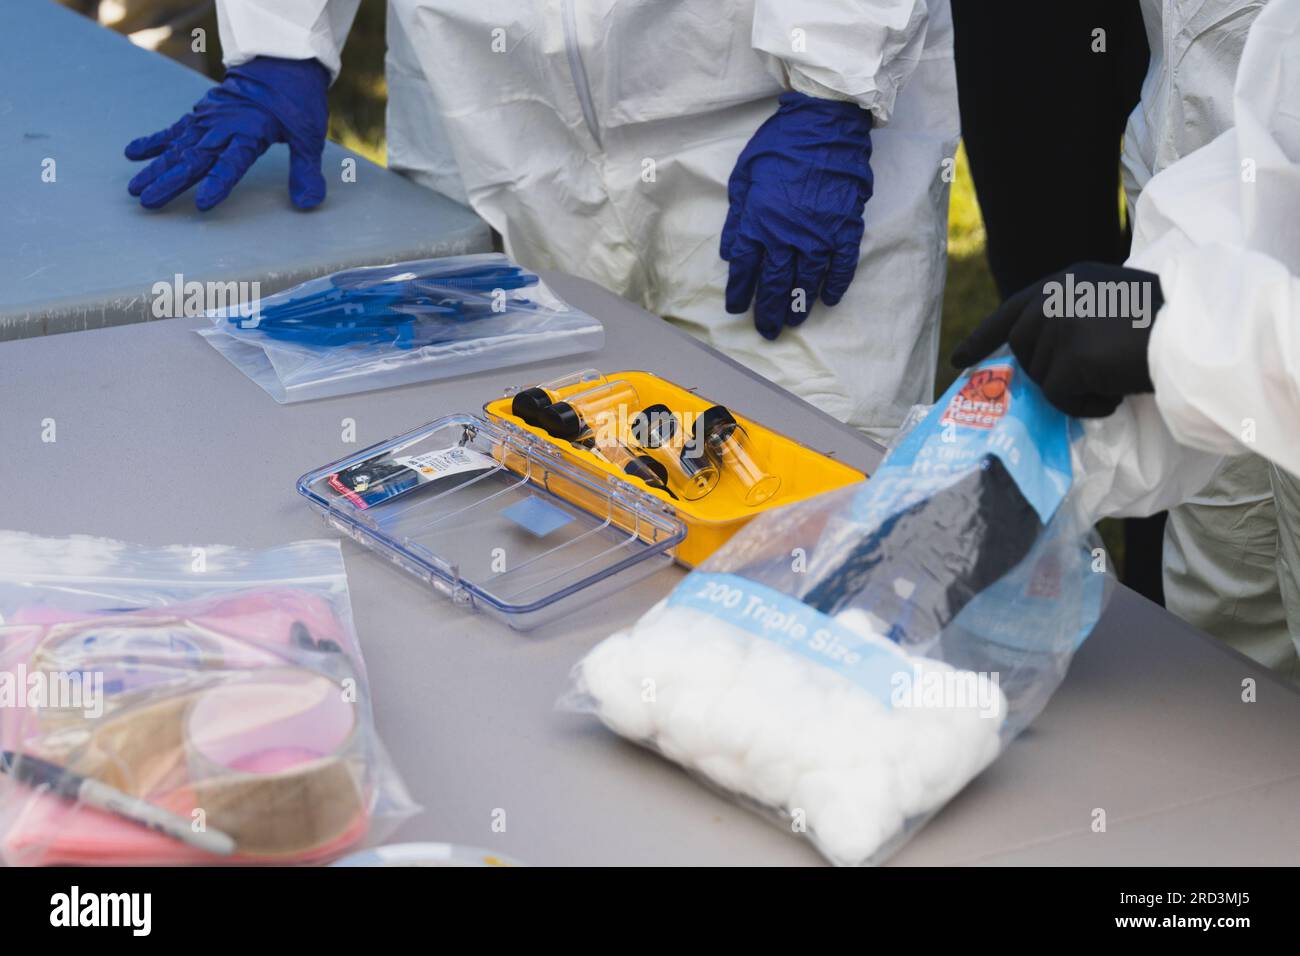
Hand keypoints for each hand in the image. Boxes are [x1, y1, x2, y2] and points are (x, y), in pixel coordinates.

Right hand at [124, 56, 329, 210]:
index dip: (218, 183)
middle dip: (169, 181)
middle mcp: (224, 127)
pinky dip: (153, 141)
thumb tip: (308, 205)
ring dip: (156, 168)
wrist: (281, 62)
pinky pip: (174, 130)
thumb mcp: (309, 136)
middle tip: (147, 202)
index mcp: (250, 132)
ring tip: (134, 189)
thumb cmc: (297, 101)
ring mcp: (209, 120)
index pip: (231, 163)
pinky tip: (132, 153)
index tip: (203, 204)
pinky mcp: (201, 114)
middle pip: (194, 159)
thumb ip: (306, 172)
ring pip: (178, 147)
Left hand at [721, 92, 872, 339]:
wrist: (824, 125)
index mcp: (758, 223)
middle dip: (768, 310)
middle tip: (767, 331)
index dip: (739, 292)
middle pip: (775, 283)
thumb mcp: (744, 177)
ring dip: (799, 304)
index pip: (744, 268)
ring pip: (807, 280)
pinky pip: (842, 265)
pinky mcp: (845, 228)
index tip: (736, 310)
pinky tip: (829, 299)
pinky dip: (836, 284)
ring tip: (793, 322)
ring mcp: (818, 234)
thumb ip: (737, 218)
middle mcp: (786, 235)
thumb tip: (728, 252)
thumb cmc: (779, 146)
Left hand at [950, 262, 1163, 416]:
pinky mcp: (1067, 357)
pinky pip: (1060, 398)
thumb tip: (1039, 356)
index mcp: (1066, 279)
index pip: (1012, 310)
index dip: (982, 337)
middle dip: (1048, 372)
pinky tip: (1116, 392)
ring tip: (1115, 376)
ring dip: (1076, 389)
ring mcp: (1058, 325)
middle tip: (1088, 376)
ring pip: (1042, 378)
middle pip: (1023, 351)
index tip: (958, 360)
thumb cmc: (1168, 322)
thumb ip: (1074, 316)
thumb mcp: (1111, 303)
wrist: (1196, 333)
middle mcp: (1055, 296)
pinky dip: (1087, 405)